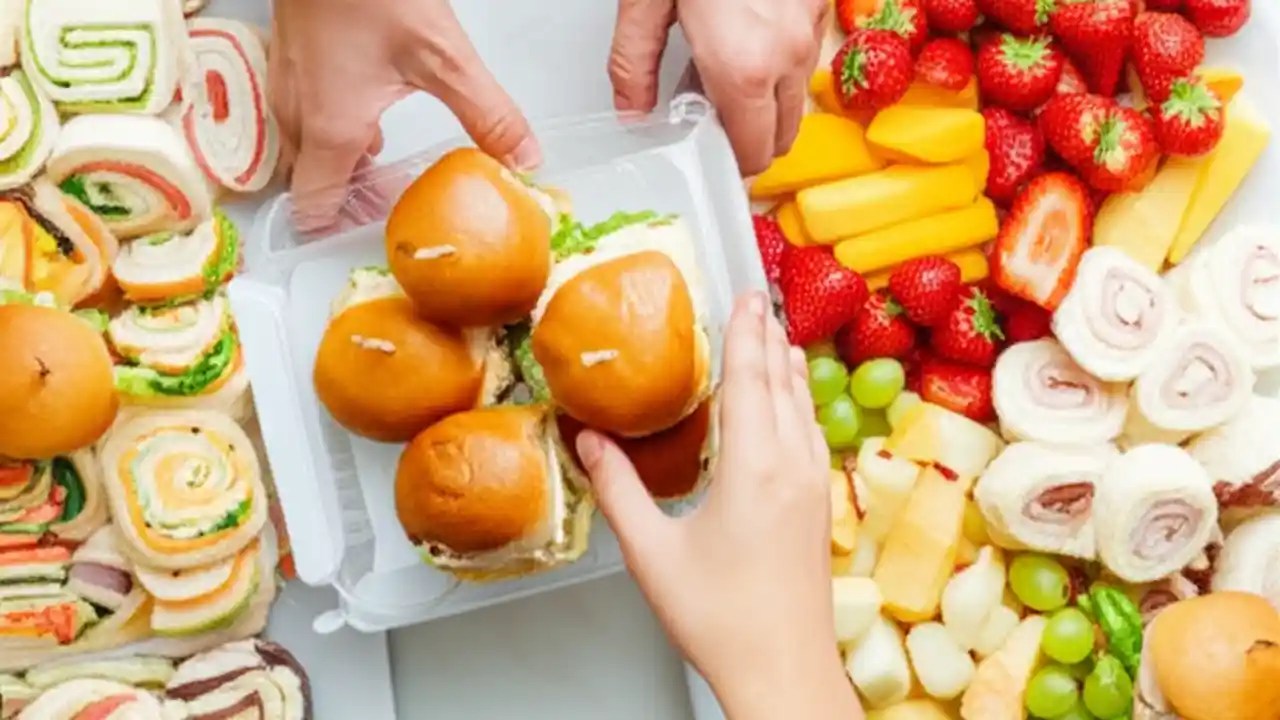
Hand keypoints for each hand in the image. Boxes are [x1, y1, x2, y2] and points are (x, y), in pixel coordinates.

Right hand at [269, 0, 539, 230]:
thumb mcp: (443, 59)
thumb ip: (487, 115)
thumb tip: (523, 157)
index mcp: (331, 129)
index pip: (313, 209)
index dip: (341, 230)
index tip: (376, 233)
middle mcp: (298, 114)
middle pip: (310, 185)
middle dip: (349, 202)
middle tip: (393, 204)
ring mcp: (285, 85)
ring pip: (304, 150)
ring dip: (340, 167)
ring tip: (385, 166)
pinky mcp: (288, 61)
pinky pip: (301, 116)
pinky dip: (330, 130)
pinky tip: (366, 115)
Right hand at [576, 292, 861, 719]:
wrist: (783, 671)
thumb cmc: (720, 619)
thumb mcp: (651, 552)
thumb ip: (617, 489)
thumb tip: (588, 440)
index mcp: (754, 466)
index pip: (751, 377)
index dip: (746, 330)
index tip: (747, 292)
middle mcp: (792, 466)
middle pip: (783, 382)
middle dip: (769, 336)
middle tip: (760, 299)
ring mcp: (812, 486)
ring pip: (803, 407)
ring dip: (787, 366)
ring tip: (775, 338)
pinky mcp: (819, 507)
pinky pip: (811, 433)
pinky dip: (798, 402)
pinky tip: (791, 407)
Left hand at [607, 0, 827, 175]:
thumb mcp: (645, 0)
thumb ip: (634, 64)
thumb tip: (633, 111)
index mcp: (742, 68)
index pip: (754, 153)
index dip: (732, 164)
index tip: (709, 155)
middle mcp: (786, 55)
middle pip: (783, 136)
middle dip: (751, 140)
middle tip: (711, 119)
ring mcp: (809, 27)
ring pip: (799, 99)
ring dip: (769, 104)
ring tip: (725, 75)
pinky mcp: (819, 2)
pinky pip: (806, 55)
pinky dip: (781, 65)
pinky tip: (747, 40)